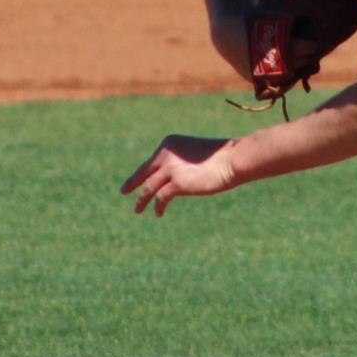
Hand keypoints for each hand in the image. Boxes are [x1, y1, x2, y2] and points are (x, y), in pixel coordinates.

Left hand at [120, 135, 234, 216]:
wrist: (232, 158)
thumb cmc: (221, 155)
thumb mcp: (195, 154)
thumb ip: (182, 163)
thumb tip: (176, 178)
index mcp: (169, 144)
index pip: (153, 160)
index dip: (146, 172)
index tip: (142, 179)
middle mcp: (165, 155)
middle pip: (143, 172)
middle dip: (132, 183)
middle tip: (123, 190)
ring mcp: (169, 169)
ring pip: (148, 187)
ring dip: (141, 200)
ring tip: (137, 210)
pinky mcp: (177, 184)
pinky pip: (160, 198)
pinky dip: (158, 206)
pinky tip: (158, 213)